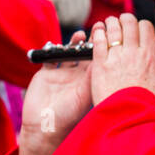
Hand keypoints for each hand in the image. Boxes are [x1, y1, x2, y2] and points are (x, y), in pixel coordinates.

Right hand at [18, 30, 92, 154]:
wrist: (45, 126)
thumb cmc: (68, 116)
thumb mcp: (84, 95)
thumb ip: (92, 77)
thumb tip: (103, 58)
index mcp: (89, 82)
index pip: (99, 60)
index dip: (104, 47)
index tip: (110, 35)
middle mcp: (76, 77)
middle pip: (85, 53)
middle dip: (91, 40)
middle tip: (98, 27)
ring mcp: (61, 74)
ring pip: (68, 52)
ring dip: (73, 42)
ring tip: (79, 35)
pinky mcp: (46, 74)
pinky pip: (49, 57)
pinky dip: (51, 49)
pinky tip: (54, 44)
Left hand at [89, 14, 154, 106]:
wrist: (128, 114)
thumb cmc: (142, 103)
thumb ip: (153, 66)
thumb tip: (152, 59)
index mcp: (148, 56)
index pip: (146, 27)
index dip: (141, 25)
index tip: (137, 28)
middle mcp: (132, 52)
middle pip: (129, 23)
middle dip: (125, 19)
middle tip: (121, 22)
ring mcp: (115, 56)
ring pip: (113, 28)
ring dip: (110, 23)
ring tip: (108, 24)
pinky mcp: (100, 62)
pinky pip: (99, 40)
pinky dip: (98, 32)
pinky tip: (98, 31)